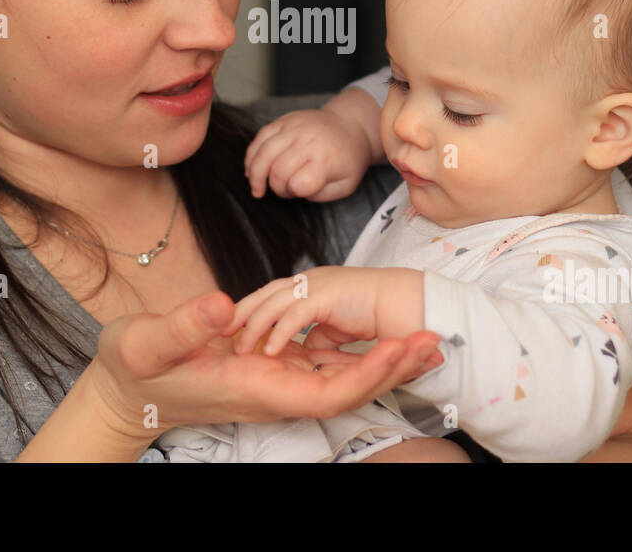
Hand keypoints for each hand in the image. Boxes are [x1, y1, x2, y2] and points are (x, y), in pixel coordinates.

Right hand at [86, 289, 444, 436]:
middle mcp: (275, 389)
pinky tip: (383, 335)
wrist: (125, 391)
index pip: (327, 392)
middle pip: (347, 387)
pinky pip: (324, 363)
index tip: (403, 348)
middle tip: (437, 338)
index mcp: (255, 387)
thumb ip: (184, 324)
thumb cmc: (134, 369)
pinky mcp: (273, 365)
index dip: (369, 374)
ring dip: (383, 359)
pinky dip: (358, 351)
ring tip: (427, 335)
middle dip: (393, 366)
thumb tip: (225, 305)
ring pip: (341, 376)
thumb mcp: (147, 343)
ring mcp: (276, 378)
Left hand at [223, 266, 426, 357]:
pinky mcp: (327, 297)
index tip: (232, 326)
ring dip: (253, 326)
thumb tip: (305, 346)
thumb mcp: (340, 324)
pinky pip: (294, 316)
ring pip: (273, 304)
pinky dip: (278, 332)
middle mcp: (311, 280)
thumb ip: (319, 332)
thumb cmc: (380, 312)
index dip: (251, 308)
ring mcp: (318, 285)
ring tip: (238, 348)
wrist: (409, 302)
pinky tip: (268, 351)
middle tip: (222, 331)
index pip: (271, 293)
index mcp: (312, 283)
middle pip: (264, 293)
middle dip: (240, 312)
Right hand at [244, 109, 373, 200]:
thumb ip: (321, 194)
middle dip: (277, 188)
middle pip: (278, 170)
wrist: (349, 125)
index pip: (300, 183)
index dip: (295, 193)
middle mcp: (308, 141)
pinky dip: (251, 155)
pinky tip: (250, 169)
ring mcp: (294, 127)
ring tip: (257, 189)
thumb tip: (296, 190)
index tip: (299, 192)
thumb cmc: (347, 158)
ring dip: (256, 175)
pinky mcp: (284, 120)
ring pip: (263, 153)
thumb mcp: (346, 184)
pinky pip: (260, 137)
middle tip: (285, 191)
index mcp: (326, 159)